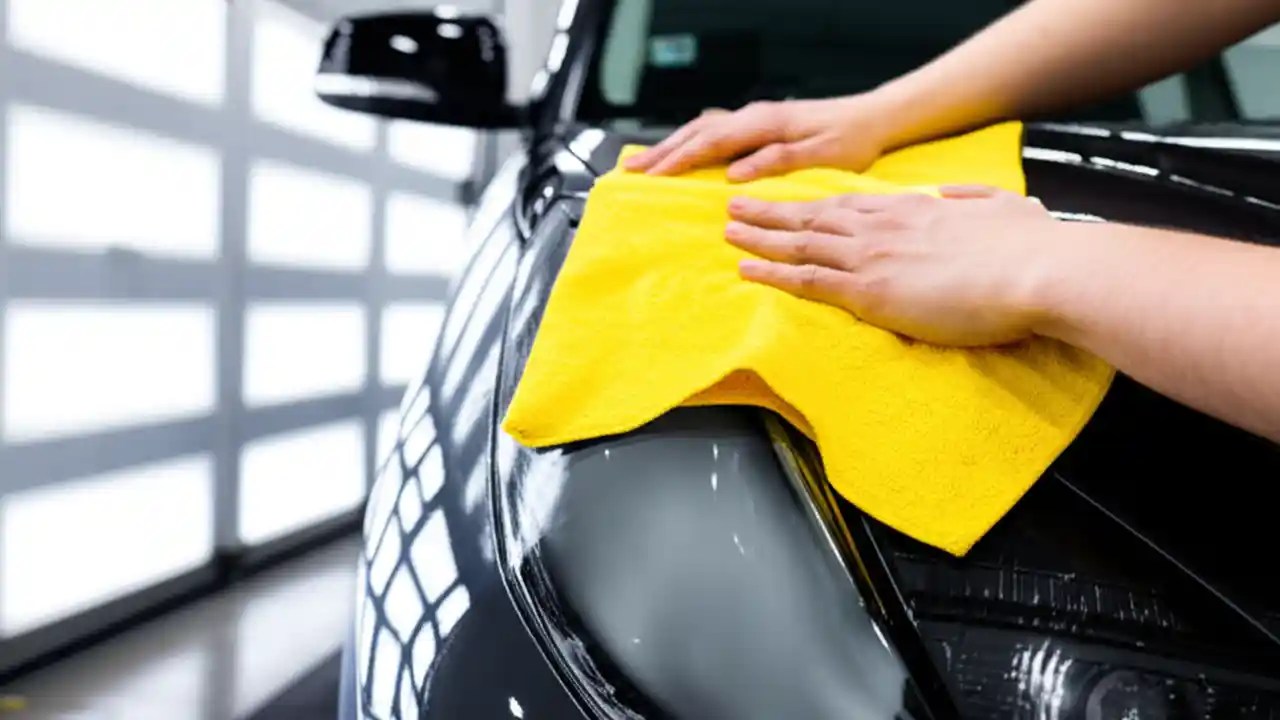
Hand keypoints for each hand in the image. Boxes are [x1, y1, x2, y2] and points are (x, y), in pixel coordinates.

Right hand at [624, 94, 894, 180]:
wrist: (873, 118)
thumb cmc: (851, 140)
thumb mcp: (819, 155)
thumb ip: (775, 162)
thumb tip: (734, 175)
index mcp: (763, 124)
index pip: (709, 142)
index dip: (677, 160)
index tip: (650, 177)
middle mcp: (754, 117)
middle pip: (696, 133)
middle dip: (662, 152)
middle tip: (630, 171)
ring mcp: (755, 119)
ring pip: (702, 130)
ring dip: (672, 146)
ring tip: (645, 164)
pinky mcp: (760, 126)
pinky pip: (715, 132)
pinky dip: (691, 143)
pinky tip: (681, 154)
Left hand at [725, 186, 1059, 345]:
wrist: (1036, 269)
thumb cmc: (1029, 246)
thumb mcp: (1001, 207)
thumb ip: (970, 201)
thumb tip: (953, 197)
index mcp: (914, 209)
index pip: (850, 205)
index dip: (814, 204)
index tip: (791, 202)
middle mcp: (883, 226)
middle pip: (813, 217)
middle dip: (771, 213)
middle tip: (737, 208)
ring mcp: (871, 256)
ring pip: (800, 244)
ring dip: (760, 238)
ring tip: (728, 232)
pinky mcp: (868, 290)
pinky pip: (806, 280)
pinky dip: (772, 273)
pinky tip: (746, 270)